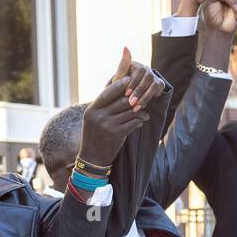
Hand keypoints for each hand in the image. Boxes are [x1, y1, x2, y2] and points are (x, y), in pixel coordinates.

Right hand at [80, 49, 156, 166]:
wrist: (92, 158)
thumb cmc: (95, 135)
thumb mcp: (93, 118)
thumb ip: (103, 105)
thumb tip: (117, 87)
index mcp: (92, 110)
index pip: (107, 92)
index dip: (119, 84)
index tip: (129, 79)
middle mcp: (98, 116)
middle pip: (122, 100)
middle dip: (134, 99)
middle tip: (143, 99)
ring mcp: (107, 125)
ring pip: (130, 111)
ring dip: (140, 111)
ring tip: (144, 113)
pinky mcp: (116, 134)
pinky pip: (133, 122)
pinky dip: (139, 121)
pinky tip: (141, 121)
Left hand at [105, 46, 167, 114]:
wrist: (125, 100)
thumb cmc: (119, 89)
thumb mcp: (118, 79)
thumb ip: (122, 65)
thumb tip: (126, 47)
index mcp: (135, 65)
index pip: (138, 71)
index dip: (133, 83)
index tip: (126, 94)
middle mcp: (145, 68)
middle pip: (147, 77)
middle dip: (138, 91)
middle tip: (131, 102)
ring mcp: (153, 76)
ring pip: (153, 85)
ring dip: (144, 96)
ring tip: (136, 107)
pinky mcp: (159, 84)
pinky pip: (157, 90)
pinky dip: (149, 98)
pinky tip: (142, 106)